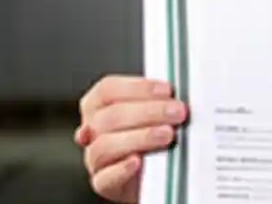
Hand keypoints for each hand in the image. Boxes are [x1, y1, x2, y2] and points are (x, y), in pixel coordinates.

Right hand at [76, 75, 188, 202]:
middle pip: (109, 117)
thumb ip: (158, 100)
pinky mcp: (104, 184)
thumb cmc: (155, 136)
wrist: (158, 175)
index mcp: (100, 106)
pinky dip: (121, 169)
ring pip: (104, 146)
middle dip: (148, 111)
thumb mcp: (155, 113)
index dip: (137, 87)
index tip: (167, 90)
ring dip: (140, 137)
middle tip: (178, 112)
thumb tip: (177, 90)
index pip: (107, 90)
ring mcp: (97, 159)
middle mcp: (93, 131)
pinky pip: (104, 178)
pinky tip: (139, 162)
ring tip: (168, 134)